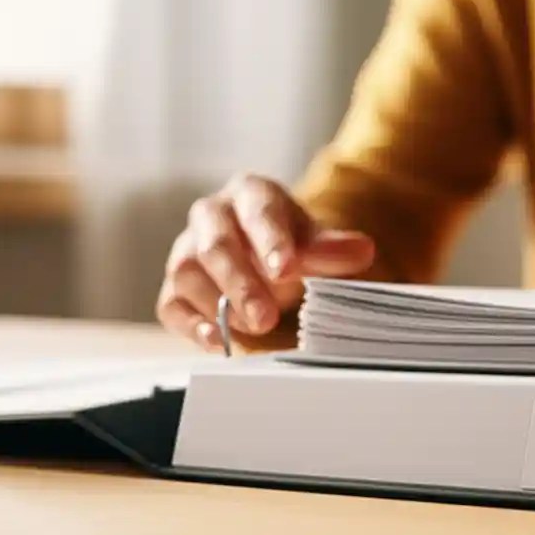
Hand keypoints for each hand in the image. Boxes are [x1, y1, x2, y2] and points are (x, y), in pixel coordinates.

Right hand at [157, 174, 374, 349]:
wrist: (263, 259)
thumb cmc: (288, 245)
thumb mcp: (315, 243)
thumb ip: (333, 249)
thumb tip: (362, 250)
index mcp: (249, 193)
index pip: (258, 212)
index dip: (271, 241)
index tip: (287, 269)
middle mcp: (210, 216)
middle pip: (216, 245)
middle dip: (241, 283)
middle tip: (266, 316)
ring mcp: (186, 251)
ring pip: (188, 274)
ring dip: (220, 305)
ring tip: (253, 327)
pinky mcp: (175, 288)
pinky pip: (171, 306)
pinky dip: (192, 325)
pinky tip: (216, 341)